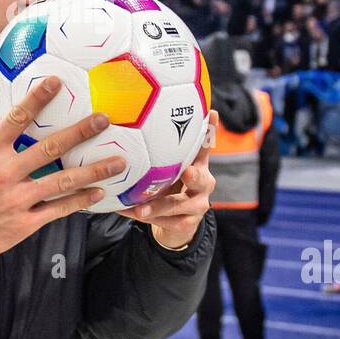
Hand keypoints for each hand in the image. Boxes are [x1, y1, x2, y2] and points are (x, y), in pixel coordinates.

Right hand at [0, 75, 125, 263]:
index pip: (16, 119)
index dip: (37, 99)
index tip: (56, 82)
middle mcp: (5, 173)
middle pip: (49, 148)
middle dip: (79, 132)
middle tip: (103, 120)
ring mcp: (17, 199)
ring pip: (62, 181)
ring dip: (93, 171)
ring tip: (118, 162)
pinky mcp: (24, 222)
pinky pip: (58, 209)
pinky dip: (80, 201)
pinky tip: (99, 193)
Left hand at [122, 109, 217, 249]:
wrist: (178, 221)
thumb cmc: (172, 183)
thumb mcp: (171, 165)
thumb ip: (161, 147)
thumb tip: (137, 114)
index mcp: (199, 164)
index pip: (205, 145)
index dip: (210, 130)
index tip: (212, 114)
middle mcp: (203, 183)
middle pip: (201, 178)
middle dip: (195, 175)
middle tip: (187, 171)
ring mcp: (197, 205)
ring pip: (178, 205)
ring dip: (157, 206)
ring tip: (139, 208)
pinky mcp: (186, 223)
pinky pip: (164, 222)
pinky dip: (144, 217)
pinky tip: (127, 212)